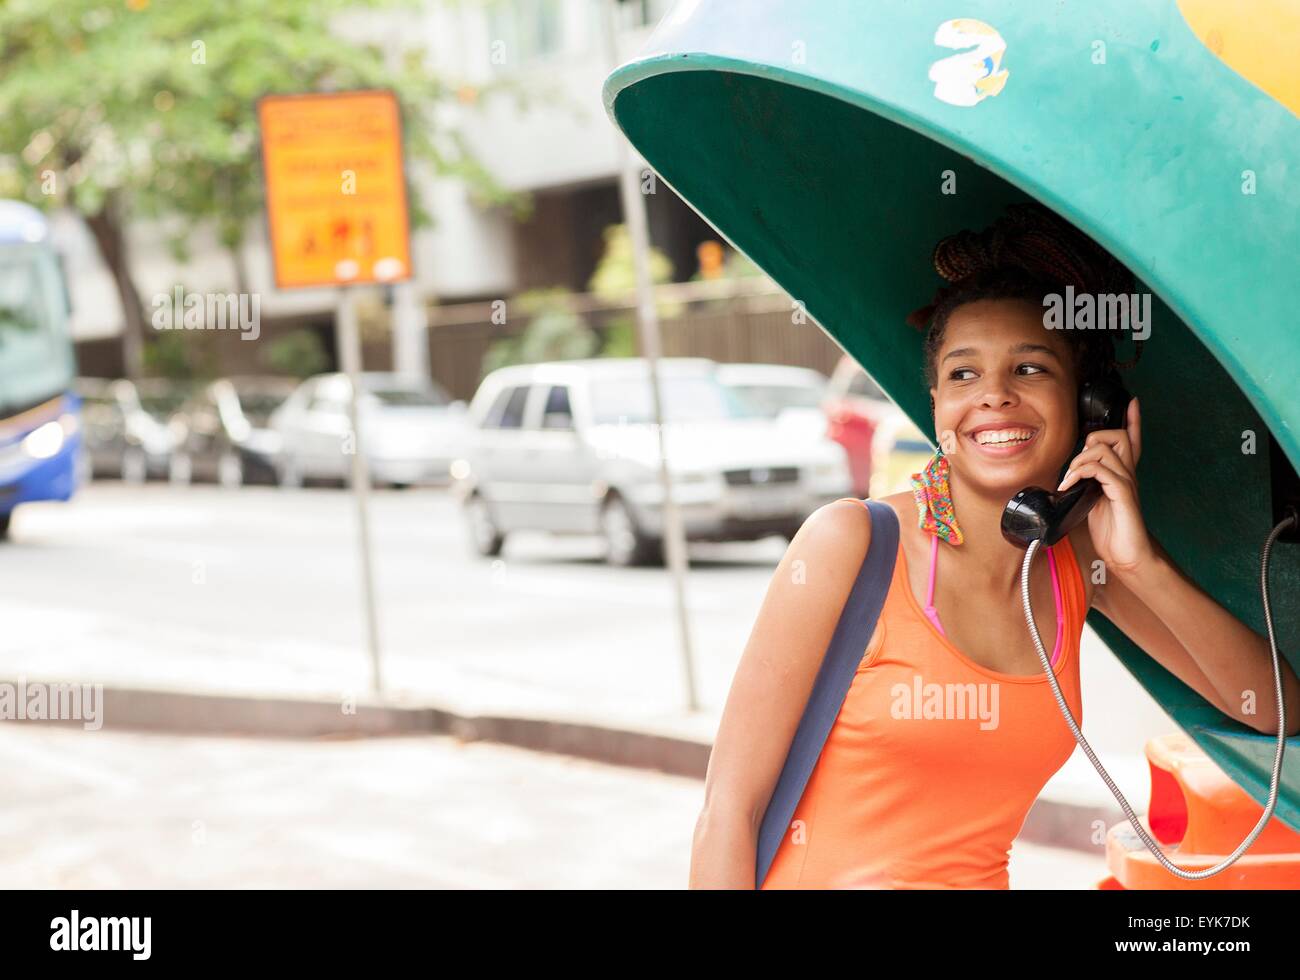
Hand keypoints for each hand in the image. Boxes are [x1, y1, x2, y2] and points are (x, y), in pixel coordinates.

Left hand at [1056, 395, 1154, 574]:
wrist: (1127, 557)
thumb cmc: (1112, 532)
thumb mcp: (1093, 502)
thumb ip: (1087, 486)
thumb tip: (1069, 478)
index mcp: (1121, 475)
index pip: (1131, 441)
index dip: (1133, 421)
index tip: (1133, 403)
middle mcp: (1127, 475)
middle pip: (1117, 436)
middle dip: (1092, 441)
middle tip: (1075, 465)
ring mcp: (1127, 484)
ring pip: (1107, 449)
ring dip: (1080, 459)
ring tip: (1069, 479)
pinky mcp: (1124, 495)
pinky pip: (1103, 471)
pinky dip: (1081, 473)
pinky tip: (1070, 486)